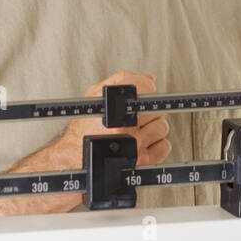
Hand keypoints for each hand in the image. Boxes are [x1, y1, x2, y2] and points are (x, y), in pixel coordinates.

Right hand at [48, 70, 171, 169]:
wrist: (76, 157)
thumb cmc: (85, 128)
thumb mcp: (95, 96)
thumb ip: (122, 81)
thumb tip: (149, 79)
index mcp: (114, 107)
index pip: (147, 88)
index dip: (145, 89)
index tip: (141, 94)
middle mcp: (124, 127)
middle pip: (155, 109)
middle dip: (145, 112)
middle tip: (133, 117)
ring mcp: (135, 145)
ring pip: (162, 127)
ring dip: (152, 129)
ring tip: (136, 131)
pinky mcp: (142, 161)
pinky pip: (165, 146)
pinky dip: (157, 145)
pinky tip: (143, 143)